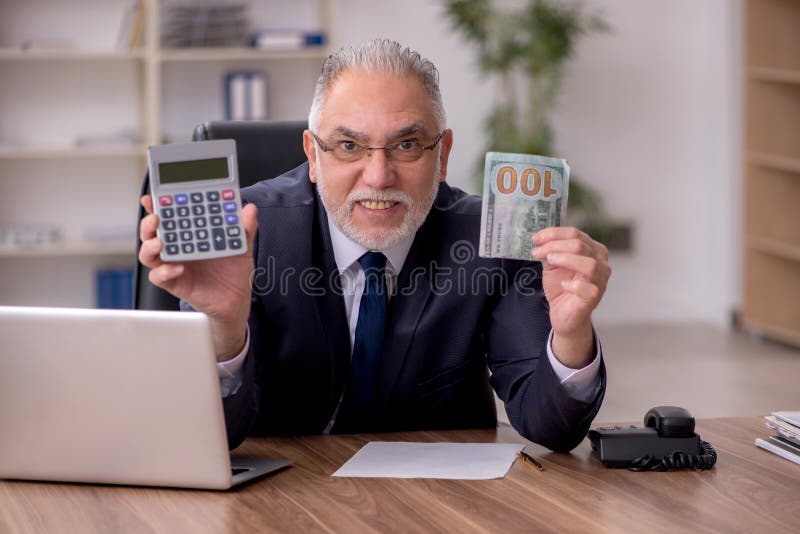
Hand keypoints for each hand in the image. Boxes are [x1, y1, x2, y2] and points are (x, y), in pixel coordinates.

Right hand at [138, 195, 257, 360]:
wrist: (236, 300)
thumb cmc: (234, 270)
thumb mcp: (242, 247)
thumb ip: (244, 229)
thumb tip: (249, 209)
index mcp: (189, 234)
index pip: (169, 216)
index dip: (157, 206)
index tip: (152, 197)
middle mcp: (177, 248)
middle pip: (152, 232)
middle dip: (148, 223)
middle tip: (156, 218)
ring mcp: (172, 265)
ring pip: (149, 254)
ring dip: (150, 247)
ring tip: (160, 243)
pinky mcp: (174, 283)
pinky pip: (160, 277)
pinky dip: (164, 272)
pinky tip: (177, 268)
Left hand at [531, 227, 610, 367]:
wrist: (563, 314)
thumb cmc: (561, 287)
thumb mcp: (553, 264)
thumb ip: (551, 251)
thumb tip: (540, 240)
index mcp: (593, 250)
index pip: (576, 234)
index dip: (553, 234)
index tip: (535, 239)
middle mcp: (601, 263)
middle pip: (580, 245)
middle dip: (554, 246)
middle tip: (537, 252)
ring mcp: (600, 281)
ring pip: (589, 264)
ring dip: (565, 260)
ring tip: (549, 262)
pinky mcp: (594, 298)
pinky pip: (589, 289)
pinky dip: (574, 285)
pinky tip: (563, 285)